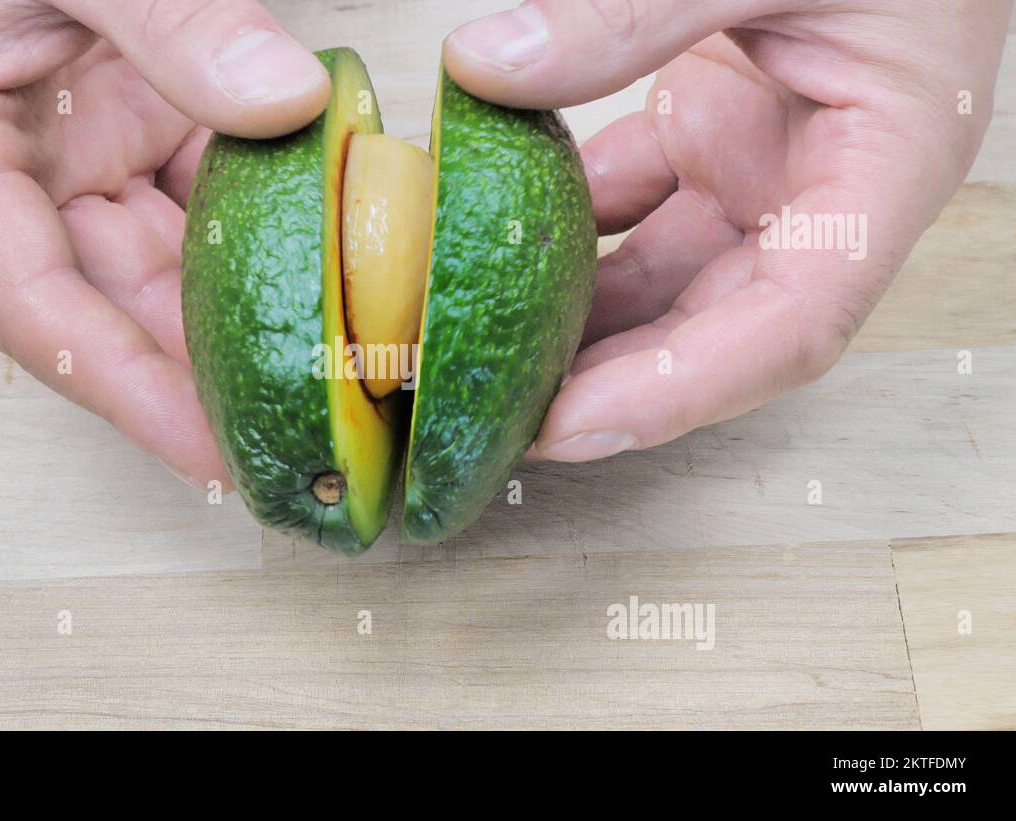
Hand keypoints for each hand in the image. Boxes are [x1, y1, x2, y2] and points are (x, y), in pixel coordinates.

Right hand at [0, 0, 330, 487]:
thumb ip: (167, 14)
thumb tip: (287, 100)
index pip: (28, 299)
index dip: (117, 387)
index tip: (204, 452)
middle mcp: (22, 159)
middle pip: (111, 302)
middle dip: (198, 379)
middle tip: (296, 444)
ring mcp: (93, 142)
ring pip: (171, 261)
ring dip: (247, 321)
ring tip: (330, 387)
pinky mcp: (155, 115)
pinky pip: (218, 197)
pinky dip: (277, 233)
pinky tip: (339, 277)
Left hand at [444, 0, 1010, 461]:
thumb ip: (632, 10)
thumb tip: (491, 68)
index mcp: (885, 166)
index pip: (792, 324)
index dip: (680, 390)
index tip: (572, 426)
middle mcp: (824, 189)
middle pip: (717, 327)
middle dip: (612, 382)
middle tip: (500, 414)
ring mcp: (764, 165)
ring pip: (667, 278)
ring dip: (583, 319)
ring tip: (489, 349)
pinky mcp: (715, 132)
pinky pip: (635, 204)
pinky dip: (571, 227)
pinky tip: (504, 237)